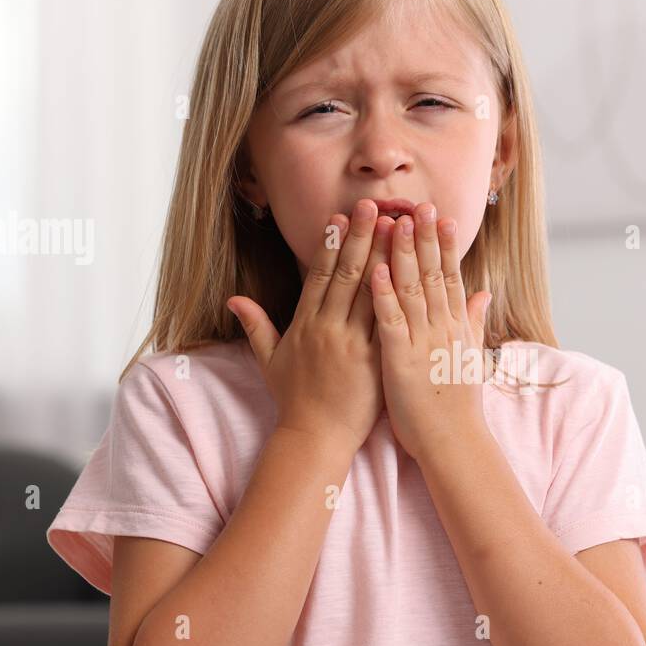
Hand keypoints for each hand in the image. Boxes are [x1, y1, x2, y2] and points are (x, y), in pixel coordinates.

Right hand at [228, 200, 396, 453]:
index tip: (339, 218)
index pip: (318, 276)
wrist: (315, 439)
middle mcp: (328, 330)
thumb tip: (233, 299)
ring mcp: (353, 345)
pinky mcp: (374, 361)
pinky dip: (400, 298)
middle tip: (372, 206)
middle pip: (346, 276)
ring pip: (371, 294)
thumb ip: (255, 327)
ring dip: (385, 258)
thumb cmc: (294, 401)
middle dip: (359, 238)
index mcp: (305, 326)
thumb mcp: (269, 362)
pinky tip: (412, 276)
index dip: (330, 245)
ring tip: (397, 228)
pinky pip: (390, 323)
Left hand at [370, 202, 492, 462]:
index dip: (444, 245)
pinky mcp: (401, 360)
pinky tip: (375, 271)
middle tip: (419, 204)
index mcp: (455, 327)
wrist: (454, 441)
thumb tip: (485, 293)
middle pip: (433, 275)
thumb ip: (475, 321)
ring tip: (394, 223)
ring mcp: (423, 342)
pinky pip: (391, 322)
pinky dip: (383, 296)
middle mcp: (442, 329)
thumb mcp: (470, 356)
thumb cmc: (457, 404)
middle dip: (424, 238)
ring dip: (402, 255)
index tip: (440, 215)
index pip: (450, 277)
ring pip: (412, 290)